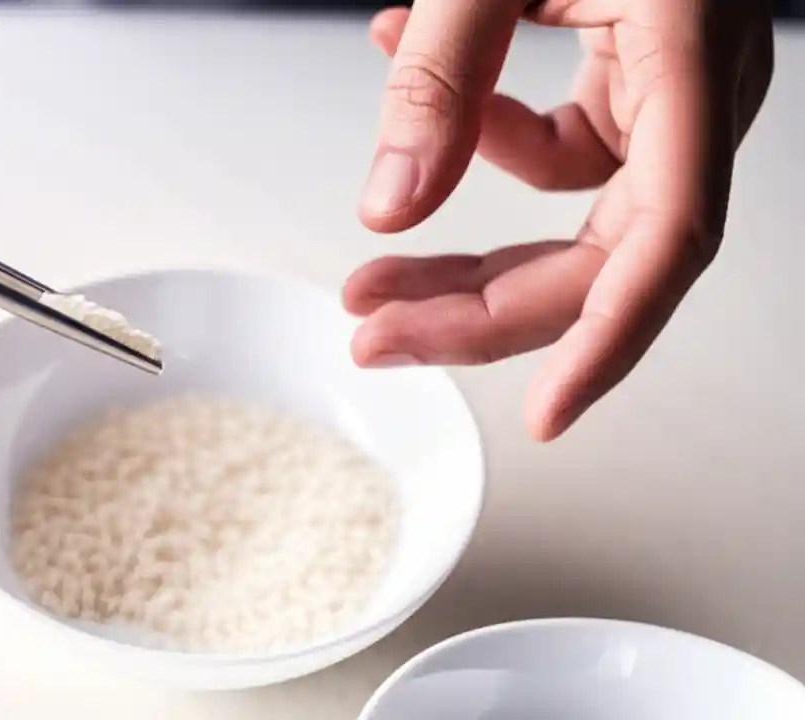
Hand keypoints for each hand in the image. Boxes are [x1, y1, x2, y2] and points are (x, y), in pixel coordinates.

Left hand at [344, 0, 772, 439]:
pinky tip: (412, 84)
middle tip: (374, 333)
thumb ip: (440, 75)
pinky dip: (482, 135)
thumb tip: (389, 206)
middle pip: (601, 250)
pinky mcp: (638, 73)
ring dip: (465, 242)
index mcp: (693, 58)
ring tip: (370, 269)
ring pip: (573, 212)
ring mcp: (672, 87)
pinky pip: (560, 141)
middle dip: (479, 304)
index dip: (609, 341)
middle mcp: (699, 92)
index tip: (545, 415)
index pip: (667, 239)